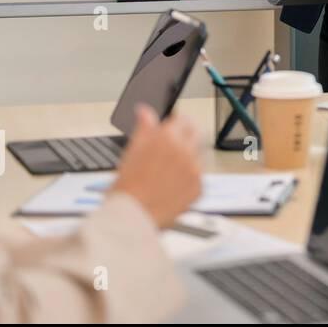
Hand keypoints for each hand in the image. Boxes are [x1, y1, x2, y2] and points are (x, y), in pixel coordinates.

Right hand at [110, 105, 201, 229]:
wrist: (132, 216)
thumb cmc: (127, 186)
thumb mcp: (132, 151)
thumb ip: (144, 127)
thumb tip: (144, 110)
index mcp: (168, 138)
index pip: (183, 119)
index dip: (176, 124)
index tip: (173, 128)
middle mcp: (185, 150)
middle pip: (196, 133)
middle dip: (188, 136)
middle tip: (175, 146)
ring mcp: (195, 169)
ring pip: (200, 154)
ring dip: (190, 156)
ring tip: (171, 170)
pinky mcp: (199, 187)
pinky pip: (199, 176)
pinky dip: (190, 177)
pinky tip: (174, 185)